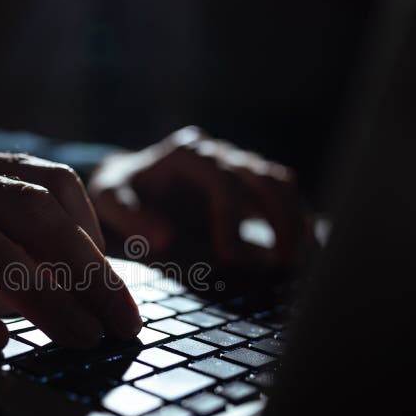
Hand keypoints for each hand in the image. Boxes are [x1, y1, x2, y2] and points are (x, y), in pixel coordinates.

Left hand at [88, 126, 312, 266]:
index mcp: (187, 152)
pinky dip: (298, 220)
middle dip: (278, 218)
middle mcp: (218, 154)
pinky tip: (307, 251)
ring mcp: (237, 167)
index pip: (221, 178)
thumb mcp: (108, 201)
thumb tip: (165, 237)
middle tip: (283, 263)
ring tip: (301, 261)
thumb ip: (128, 215)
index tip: (227, 257)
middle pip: (262, 176)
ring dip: (296, 219)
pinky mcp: (248, 187)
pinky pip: (282, 197)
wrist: (125, 185)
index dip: (230, 216)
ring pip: (280, 183)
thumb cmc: (118, 194)